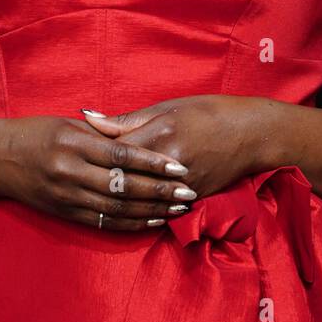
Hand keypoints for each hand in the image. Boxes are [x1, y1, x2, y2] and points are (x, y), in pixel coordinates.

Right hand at [0, 114, 199, 231]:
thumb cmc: (36, 134)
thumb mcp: (67, 125)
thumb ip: (102, 132)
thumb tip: (139, 133)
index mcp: (74, 144)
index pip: (122, 156)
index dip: (153, 163)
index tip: (180, 168)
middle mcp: (70, 172)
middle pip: (124, 185)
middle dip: (159, 191)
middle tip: (188, 192)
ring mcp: (67, 196)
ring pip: (117, 207)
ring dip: (151, 210)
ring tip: (178, 208)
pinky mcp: (65, 213)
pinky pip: (103, 222)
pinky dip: (130, 223)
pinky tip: (152, 221)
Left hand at [79, 95, 264, 199]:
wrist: (251, 133)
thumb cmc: (208, 112)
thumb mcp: (166, 107)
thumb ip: (126, 120)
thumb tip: (88, 117)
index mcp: (159, 135)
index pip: (113, 151)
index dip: (89, 154)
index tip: (70, 156)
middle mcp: (168, 163)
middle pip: (122, 179)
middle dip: (96, 181)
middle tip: (71, 183)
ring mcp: (181, 184)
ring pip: (139, 200)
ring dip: (114, 201)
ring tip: (89, 201)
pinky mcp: (193, 198)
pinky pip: (159, 209)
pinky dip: (140, 211)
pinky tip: (121, 213)